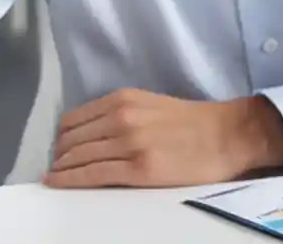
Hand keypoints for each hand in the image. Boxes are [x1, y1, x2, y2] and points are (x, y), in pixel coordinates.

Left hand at [43, 89, 282, 188]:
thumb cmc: (193, 122)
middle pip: (71, 139)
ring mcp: (130, 143)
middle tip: (55, 166)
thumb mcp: (151, 105)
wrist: (227, 135)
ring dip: (61, 169)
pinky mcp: (140, 169)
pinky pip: (93, 174)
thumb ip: (120, 113)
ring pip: (78, 157)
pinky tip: (59, 182)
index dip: (61, 137)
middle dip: (59, 155)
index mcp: (124, 100)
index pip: (74, 119)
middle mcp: (122, 118)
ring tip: (55, 176)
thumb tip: (92, 132)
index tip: (59, 148)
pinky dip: (71, 179)